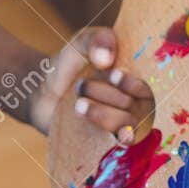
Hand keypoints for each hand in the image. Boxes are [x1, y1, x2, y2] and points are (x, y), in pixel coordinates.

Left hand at [26, 26, 154, 141]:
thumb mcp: (82, 43)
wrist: (40, 92)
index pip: (148, 87)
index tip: (114, 75)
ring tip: (78, 104)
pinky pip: (121, 148)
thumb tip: (106, 60)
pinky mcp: (106, 145)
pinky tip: (118, 137)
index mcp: (135, 81)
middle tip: (81, 85)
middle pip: (137, 107)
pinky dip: (122, 141)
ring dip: (104, 115)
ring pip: (128, 127)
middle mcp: (134, 105)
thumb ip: (96, 39)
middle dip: (108, 95)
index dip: (134, 83)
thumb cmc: (69, 65)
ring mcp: (120, 127)